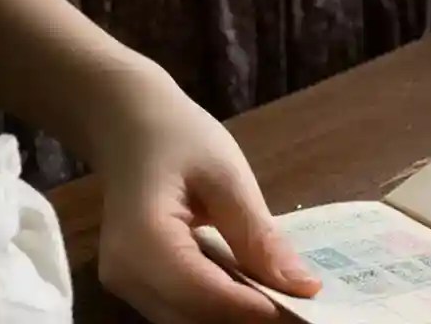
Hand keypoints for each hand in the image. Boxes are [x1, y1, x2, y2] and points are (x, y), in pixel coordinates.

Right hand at [93, 63, 320, 323]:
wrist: (128, 126)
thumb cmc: (180, 138)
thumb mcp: (229, 176)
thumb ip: (260, 235)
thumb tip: (303, 286)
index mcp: (144, 240)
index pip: (204, 295)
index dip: (255, 309)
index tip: (306, 306)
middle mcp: (125, 274)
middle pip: (193, 318)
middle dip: (248, 317)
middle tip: (303, 303)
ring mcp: (124, 284)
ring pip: (187, 320)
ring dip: (235, 314)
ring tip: (285, 296)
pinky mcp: (135, 285)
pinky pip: (181, 308)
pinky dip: (219, 305)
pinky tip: (255, 289)